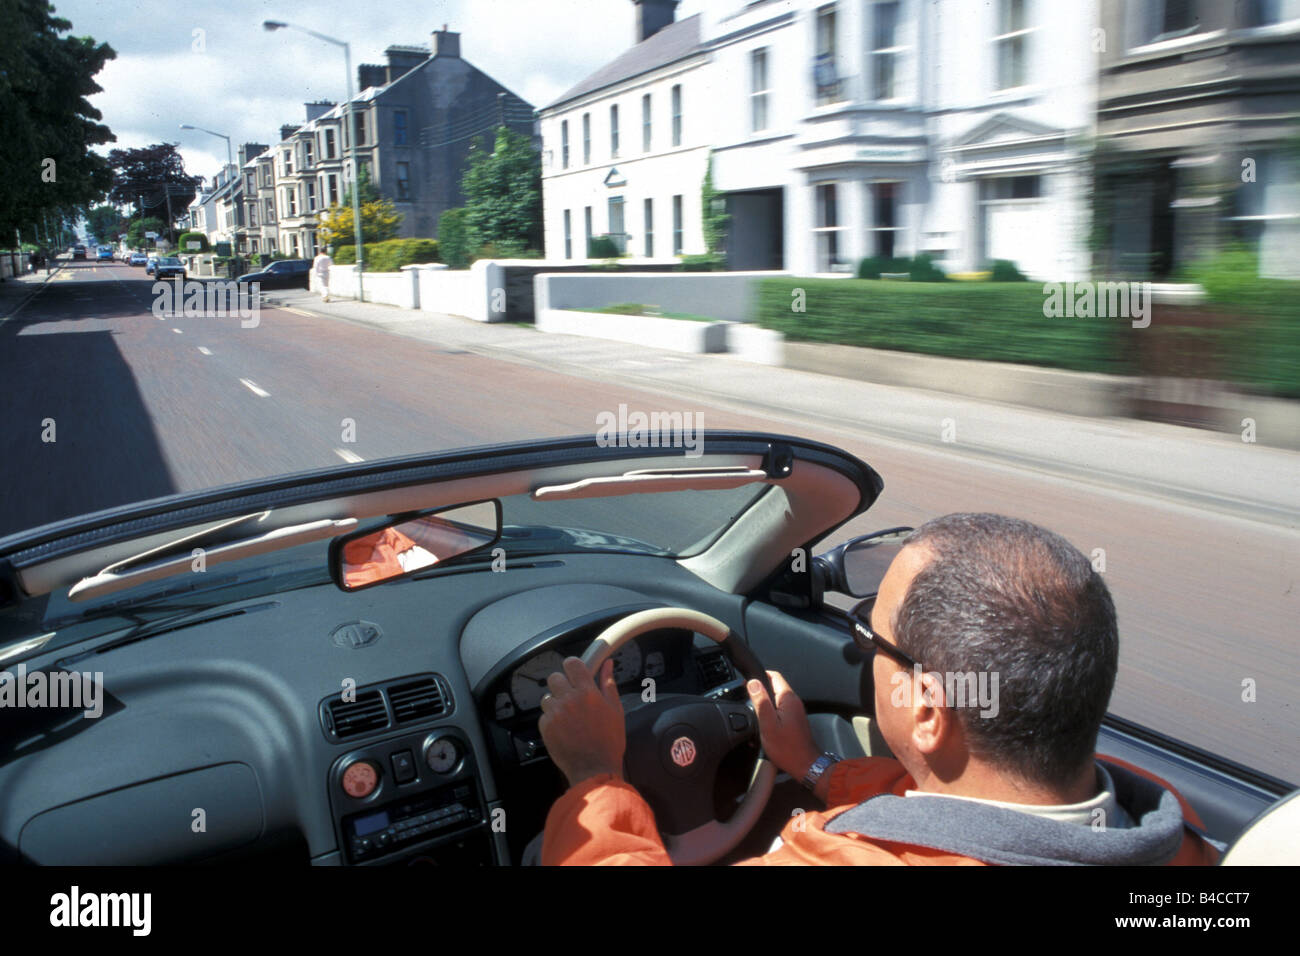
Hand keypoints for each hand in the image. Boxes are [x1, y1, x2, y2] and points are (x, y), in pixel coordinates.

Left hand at [538, 657, 625, 787]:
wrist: (595, 769)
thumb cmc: (608, 741)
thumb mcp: (616, 710)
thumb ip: (608, 684)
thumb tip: (608, 664)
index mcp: (588, 692)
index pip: (572, 663)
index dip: (572, 667)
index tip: (575, 673)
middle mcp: (569, 699)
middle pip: (555, 677)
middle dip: (562, 684)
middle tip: (571, 696)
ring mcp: (555, 713)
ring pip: (547, 697)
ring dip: (555, 703)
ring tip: (568, 717)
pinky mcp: (546, 727)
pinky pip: (544, 716)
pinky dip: (551, 720)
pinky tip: (563, 730)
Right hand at [746, 670, 819, 783]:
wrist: (805, 766)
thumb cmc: (787, 749)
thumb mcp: (768, 725)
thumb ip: (761, 702)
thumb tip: (753, 683)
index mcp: (788, 699)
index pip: (774, 676)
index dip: (759, 676)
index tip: (747, 684)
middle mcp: (794, 702)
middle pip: (775, 686)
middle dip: (760, 691)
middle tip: (748, 701)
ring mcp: (795, 711)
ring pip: (776, 698)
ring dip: (765, 703)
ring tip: (754, 713)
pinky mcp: (795, 720)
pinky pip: (780, 709)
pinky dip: (770, 712)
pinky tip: (764, 723)